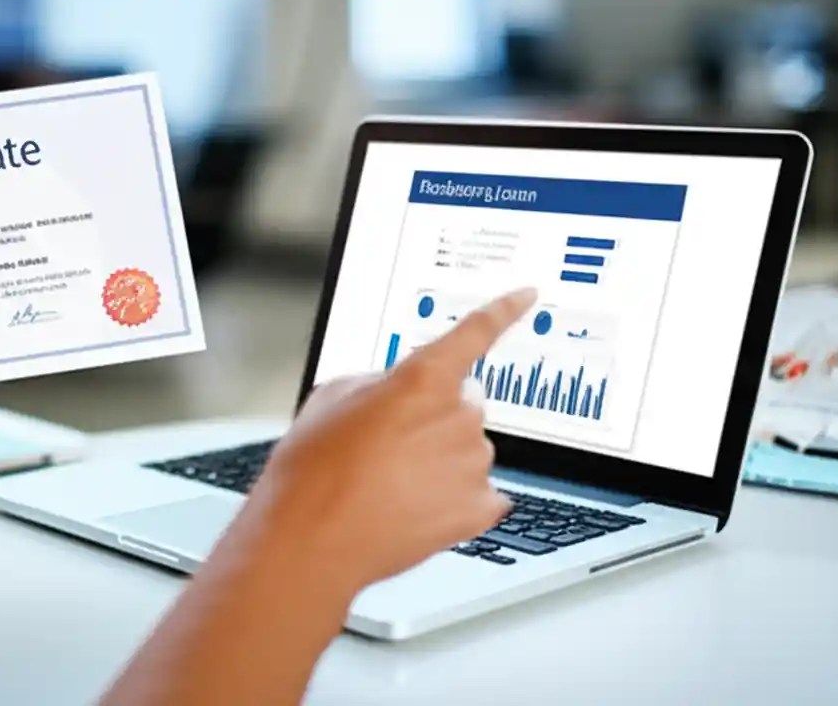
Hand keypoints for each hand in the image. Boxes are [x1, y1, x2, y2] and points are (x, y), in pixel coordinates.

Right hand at [102, 288, 536, 705]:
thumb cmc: (312, 472)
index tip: (526, 297)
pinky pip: (484, 495)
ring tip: (391, 484)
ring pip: (470, 450)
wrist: (311, 540)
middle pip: (465, 402)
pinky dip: (458, 499)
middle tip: (390, 446)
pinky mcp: (476, 510)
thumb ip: (377, 381)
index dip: (504, 311)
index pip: (475, 333)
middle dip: (437, 416)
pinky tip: (419, 507)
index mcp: (423, 380)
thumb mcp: (329, 399)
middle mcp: (458, 418)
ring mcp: (472, 466)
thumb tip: (396, 389)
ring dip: (443, 460)